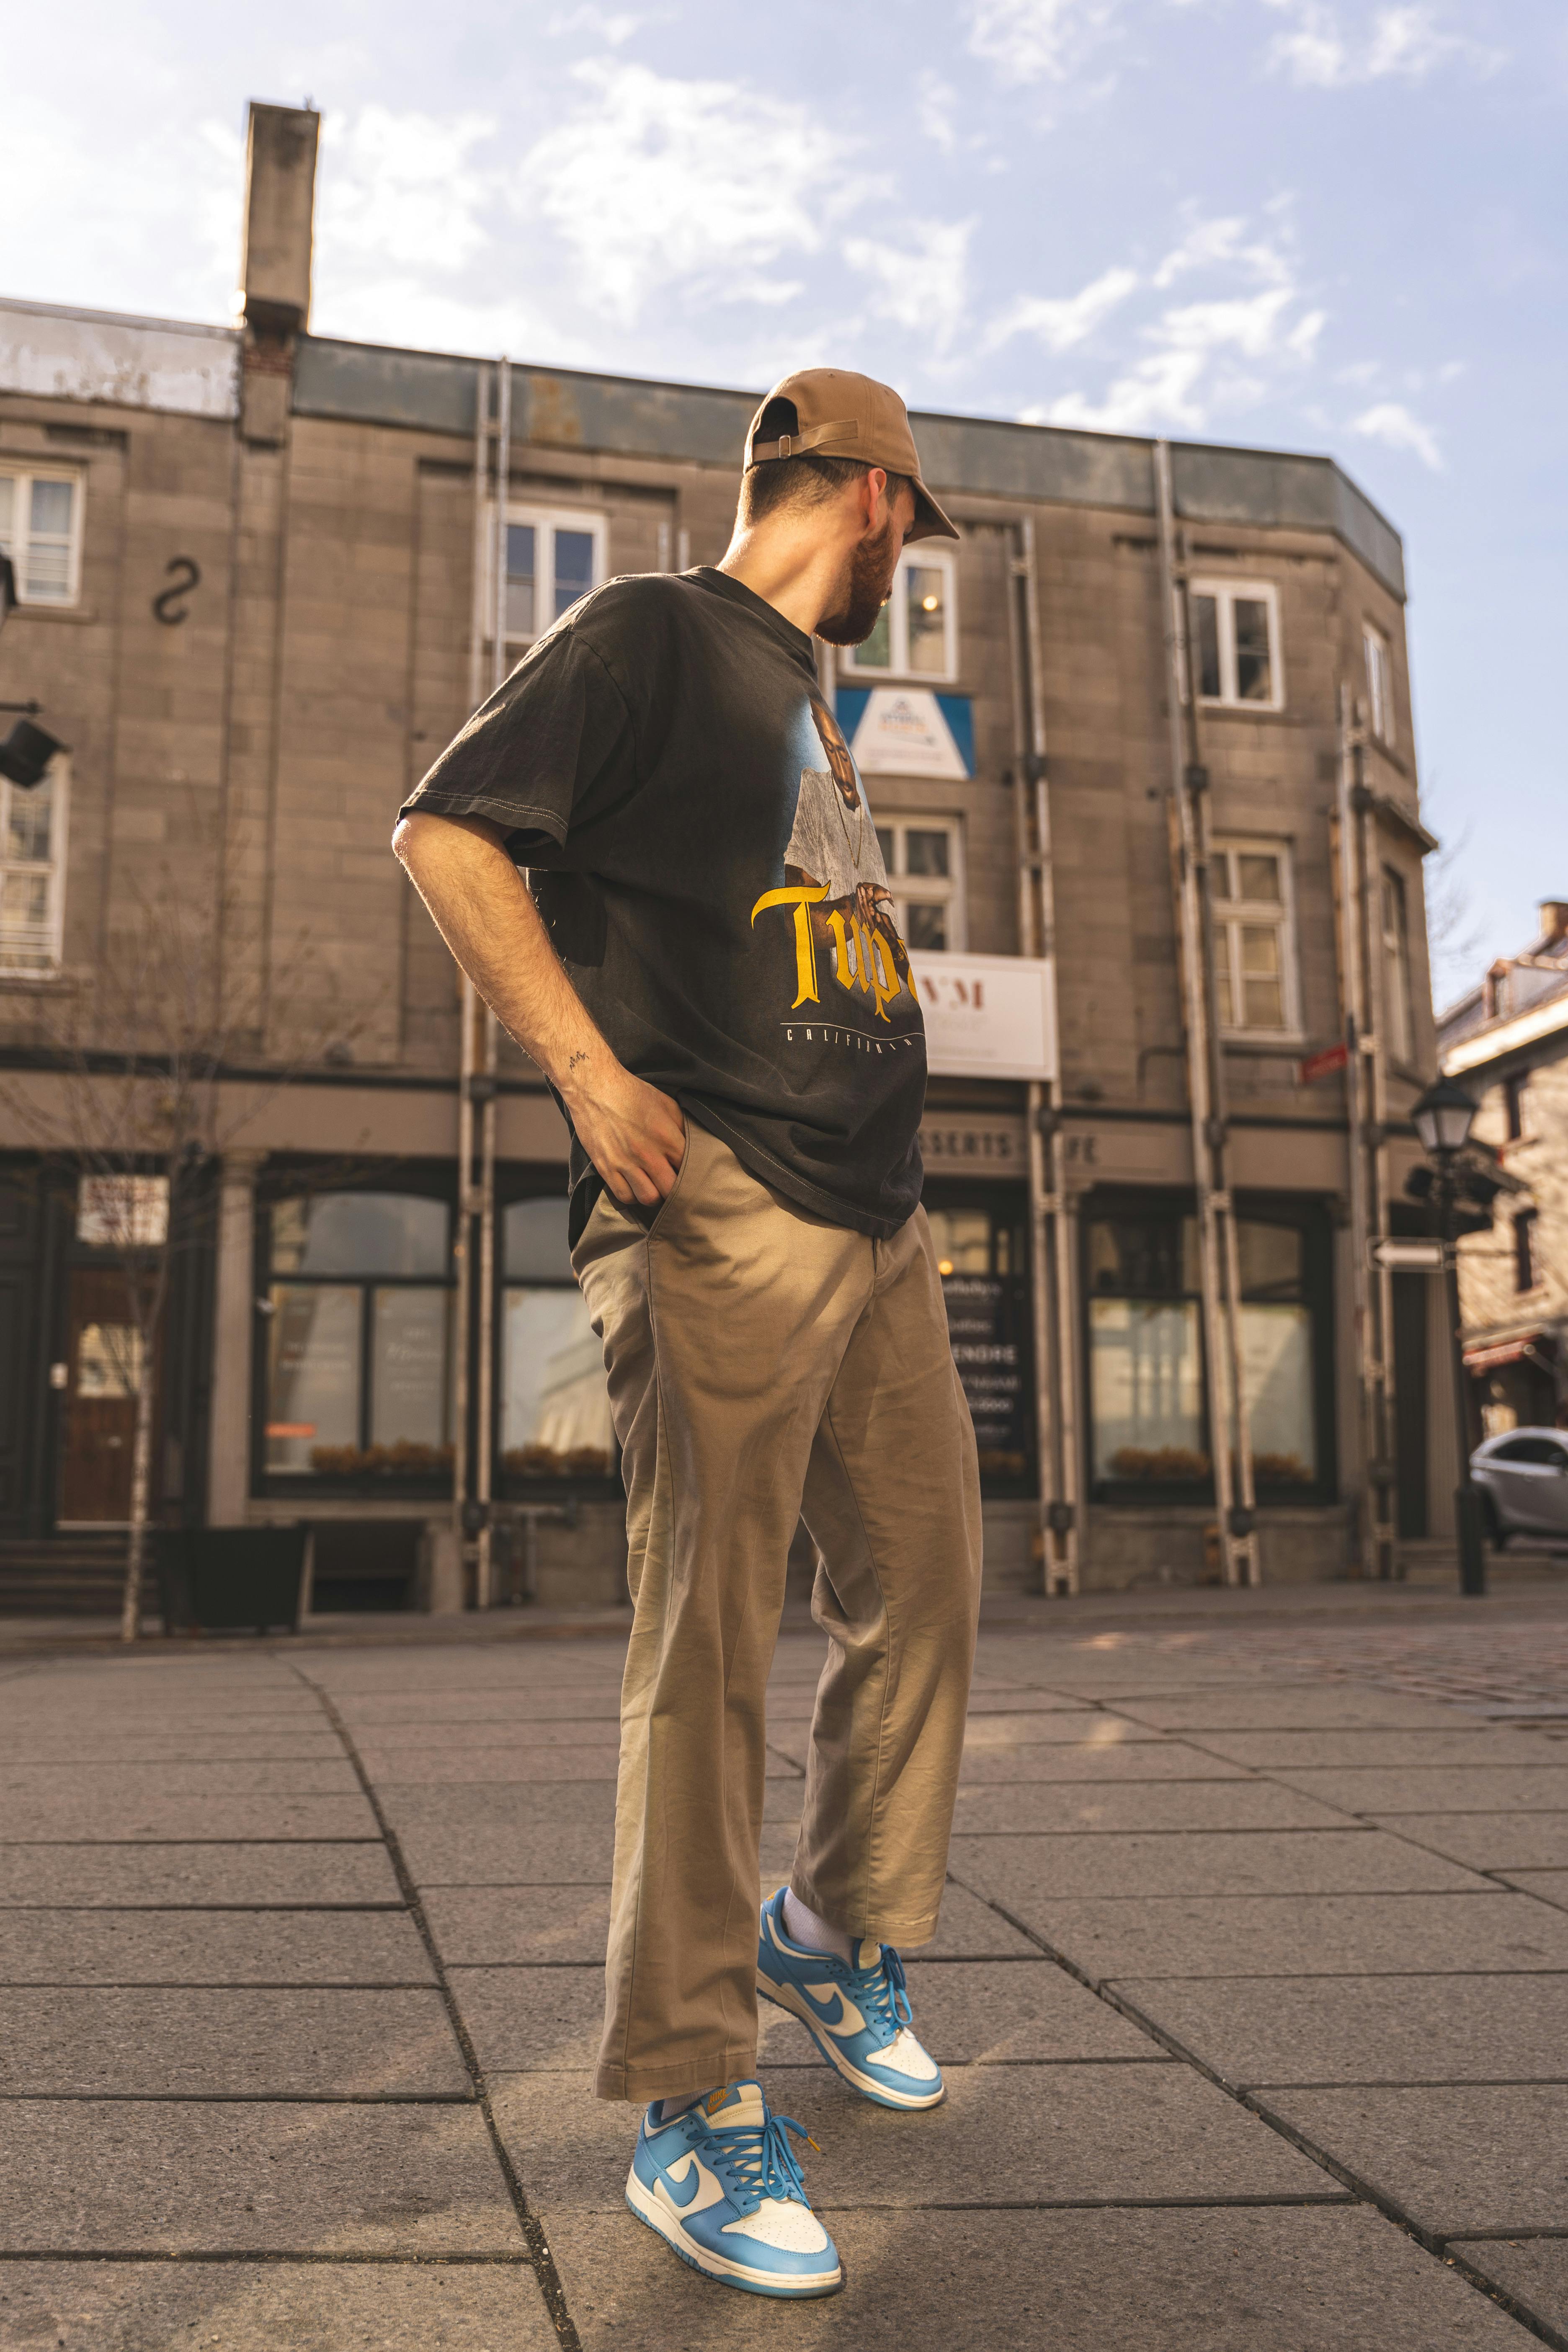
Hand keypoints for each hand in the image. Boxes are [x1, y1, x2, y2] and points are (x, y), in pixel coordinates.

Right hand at [564, 1059, 685, 1206]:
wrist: (594, 1087)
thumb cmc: (630, 1093)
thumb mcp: (665, 1104)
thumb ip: (682, 1127)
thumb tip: (693, 1145)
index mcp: (666, 1136)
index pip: (689, 1168)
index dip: (691, 1172)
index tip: (686, 1171)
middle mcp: (647, 1153)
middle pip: (671, 1189)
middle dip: (674, 1188)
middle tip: (670, 1182)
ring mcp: (625, 1162)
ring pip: (648, 1198)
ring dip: (653, 1194)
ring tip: (652, 1185)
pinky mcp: (606, 1168)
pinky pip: (624, 1196)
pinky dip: (631, 1195)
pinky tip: (633, 1185)